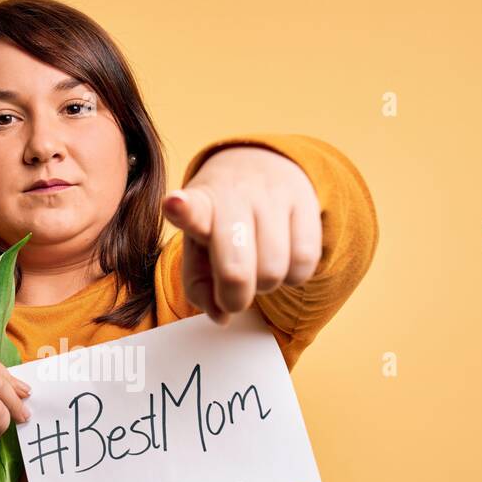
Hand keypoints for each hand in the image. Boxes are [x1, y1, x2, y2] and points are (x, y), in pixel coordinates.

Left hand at [163, 145, 321, 324]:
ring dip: (265, 284)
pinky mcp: (306, 202)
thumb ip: (199, 286)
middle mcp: (236, 195)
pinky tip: (283, 259)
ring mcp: (273, 195)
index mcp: (201, 204)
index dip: (183, 210)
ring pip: (273, 272)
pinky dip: (293, 275)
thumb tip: (221, 316)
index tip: (174, 204)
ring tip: (258, 266)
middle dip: (234, 297)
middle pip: (236, 270)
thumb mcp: (197, 249)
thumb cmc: (221, 223)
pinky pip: (304, 262)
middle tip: (233, 295)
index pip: (192, 209)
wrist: (259, 165)